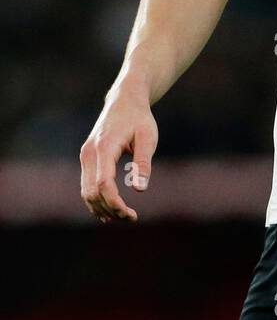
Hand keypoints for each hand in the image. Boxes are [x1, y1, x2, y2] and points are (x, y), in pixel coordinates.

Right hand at [79, 83, 157, 223]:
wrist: (124, 101)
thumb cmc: (139, 119)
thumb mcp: (148, 137)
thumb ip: (143, 163)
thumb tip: (139, 189)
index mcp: (104, 147)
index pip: (103, 184)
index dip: (115, 203)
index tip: (131, 214)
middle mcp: (89, 153)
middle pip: (91, 192)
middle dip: (110, 209)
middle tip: (131, 218)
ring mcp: (85, 156)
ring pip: (86, 191)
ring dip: (102, 208)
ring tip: (124, 216)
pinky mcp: (87, 158)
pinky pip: (86, 185)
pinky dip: (95, 200)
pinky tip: (109, 211)